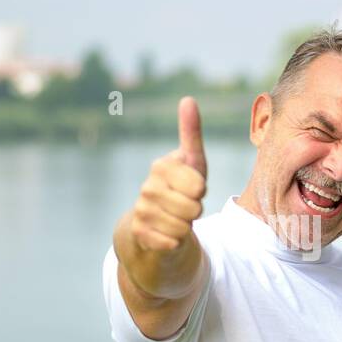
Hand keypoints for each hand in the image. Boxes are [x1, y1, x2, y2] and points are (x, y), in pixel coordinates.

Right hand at [129, 96, 207, 252]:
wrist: (156, 225)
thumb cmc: (180, 190)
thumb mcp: (192, 163)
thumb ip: (191, 134)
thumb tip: (187, 99)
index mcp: (161, 167)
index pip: (199, 185)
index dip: (201, 191)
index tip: (193, 189)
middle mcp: (147, 187)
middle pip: (193, 207)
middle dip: (196, 211)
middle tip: (186, 207)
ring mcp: (141, 211)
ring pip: (183, 227)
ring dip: (186, 228)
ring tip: (176, 220)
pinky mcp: (140, 234)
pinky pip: (172, 242)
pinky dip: (176, 242)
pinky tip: (167, 235)